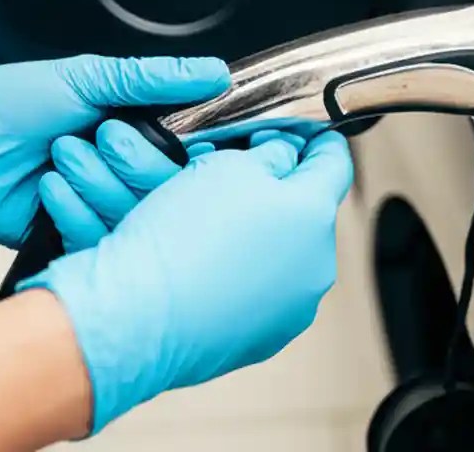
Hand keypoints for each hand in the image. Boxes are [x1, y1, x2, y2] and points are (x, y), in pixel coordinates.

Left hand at [0, 55, 228, 246]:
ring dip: (95, 185)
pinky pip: (99, 241)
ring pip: (134, 216)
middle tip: (95, 138)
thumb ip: (154, 78)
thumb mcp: (86, 77)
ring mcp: (99, 207)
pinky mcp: (72, 239)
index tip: (186, 145)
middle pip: (166, 190)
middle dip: (130, 163)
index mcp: (133, 131)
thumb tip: (215, 73)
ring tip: (57, 159)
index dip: (189, 154)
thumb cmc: (5, 102)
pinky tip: (47, 190)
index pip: (188, 154)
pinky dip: (74, 213)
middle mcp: (122, 172)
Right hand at [20, 131, 353, 432]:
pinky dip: (245, 276)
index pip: (335, 163)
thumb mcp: (226, 167)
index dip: (317, 140)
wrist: (138, 317)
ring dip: (262, 237)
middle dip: (279, 192)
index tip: (302, 134)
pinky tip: (208, 269)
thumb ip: (270, 154)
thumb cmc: (179, 239)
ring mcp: (294, 308)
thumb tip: (286, 155)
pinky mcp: (266, 338)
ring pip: (287, 255)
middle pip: (308, 212)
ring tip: (213, 230)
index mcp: (314, 214)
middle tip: (235, 181)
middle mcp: (316, 265)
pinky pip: (264, 293)